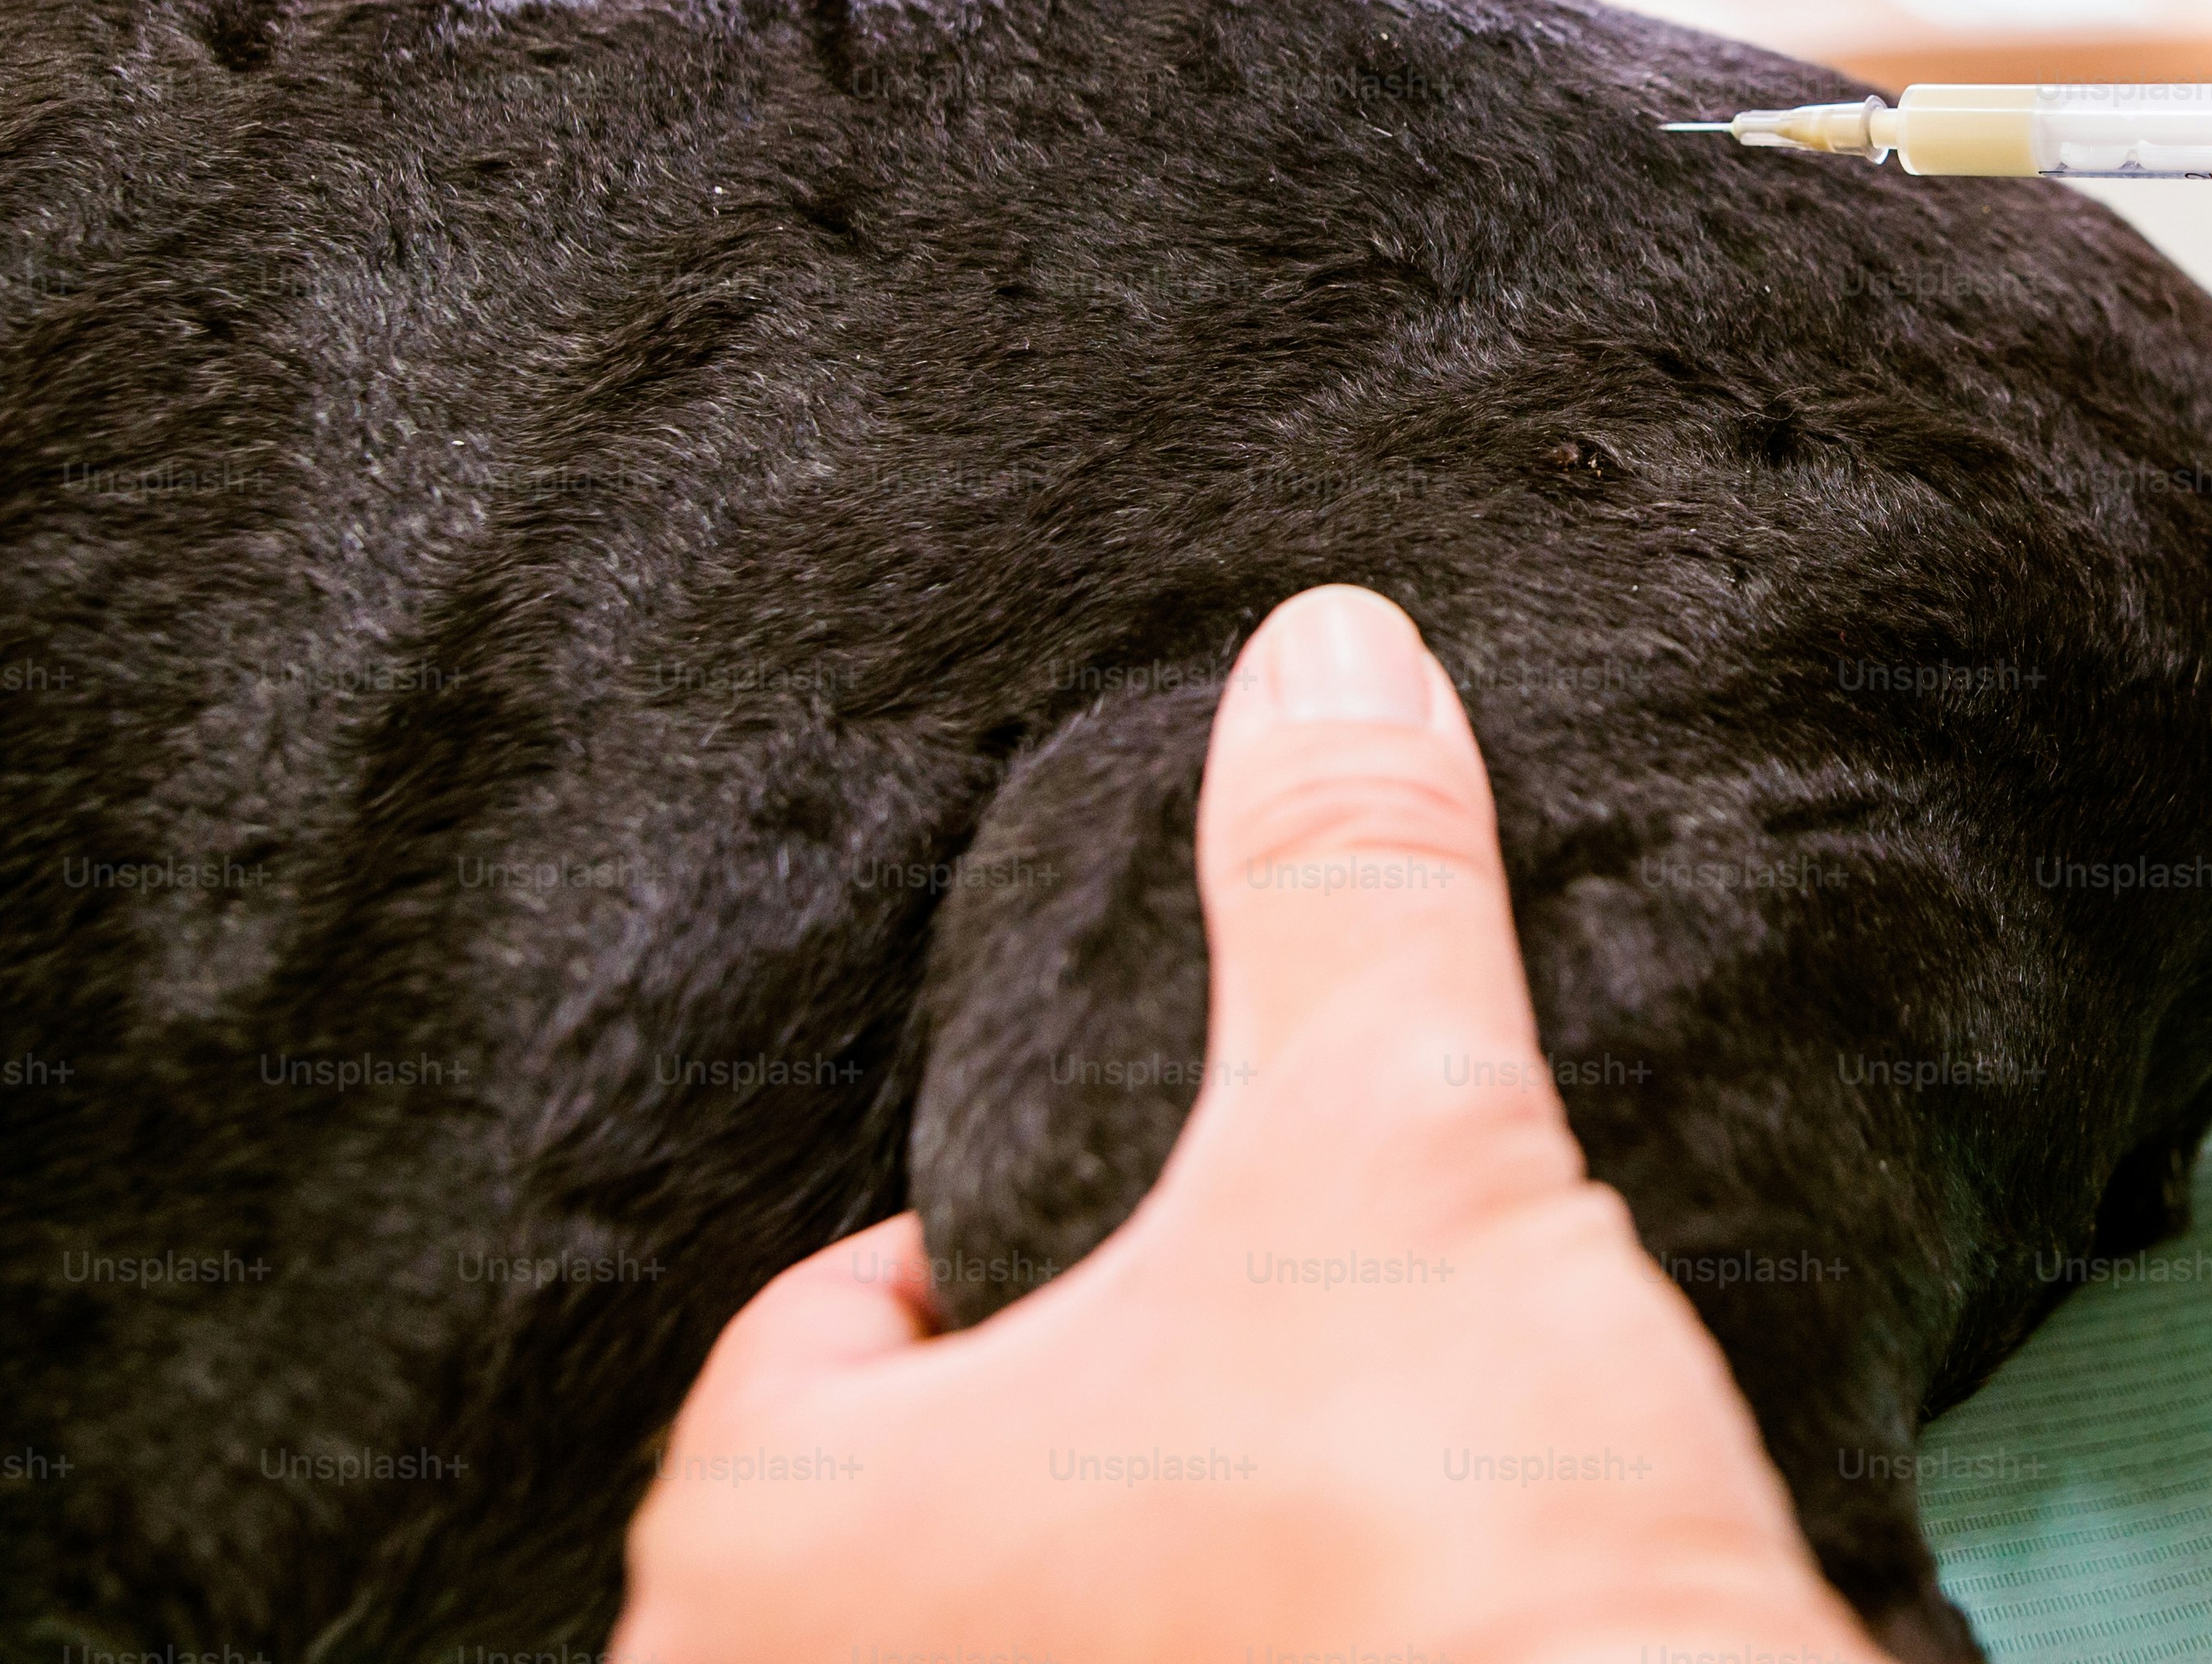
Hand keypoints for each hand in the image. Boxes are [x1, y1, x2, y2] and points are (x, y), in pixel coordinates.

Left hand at [612, 586, 1874, 1663]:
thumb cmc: (1446, 1557)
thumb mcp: (1401, 1148)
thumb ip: (1342, 890)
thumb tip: (1329, 646)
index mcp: (765, 1563)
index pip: (834, 1324)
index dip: (1021, 1236)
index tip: (1199, 1224)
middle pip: (932, 1487)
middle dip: (1097, 1405)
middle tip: (1278, 1350)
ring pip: (1037, 1615)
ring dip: (1159, 1554)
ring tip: (1338, 1487)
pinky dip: (1220, 1637)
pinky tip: (1375, 1607)